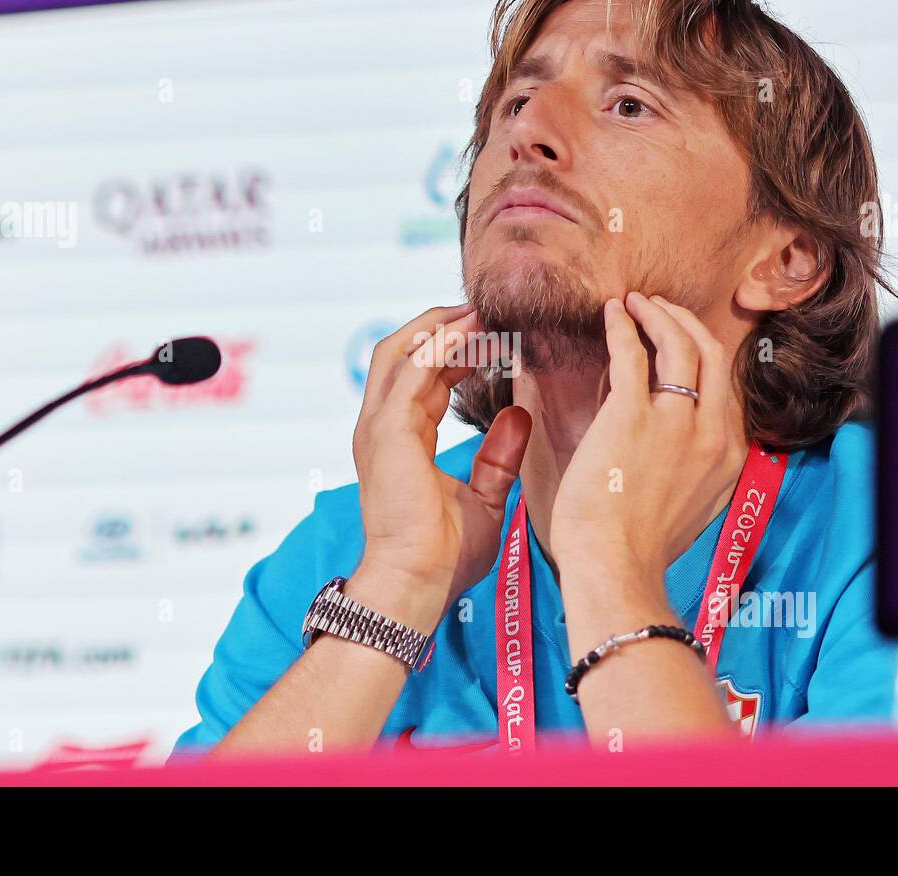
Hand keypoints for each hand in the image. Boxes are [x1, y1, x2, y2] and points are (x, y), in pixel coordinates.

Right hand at [352, 304, 531, 616]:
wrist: (417, 585)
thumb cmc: (445, 556)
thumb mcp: (484, 497)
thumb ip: (498, 456)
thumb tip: (519, 414)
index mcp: (400, 440)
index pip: (423, 376)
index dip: (456, 350)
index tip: (494, 335)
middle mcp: (382, 426)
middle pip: (403, 351)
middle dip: (442, 326)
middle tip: (487, 312)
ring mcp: (378, 427)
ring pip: (401, 350)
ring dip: (441, 327)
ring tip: (481, 313)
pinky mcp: (387, 432)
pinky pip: (411, 371)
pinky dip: (441, 346)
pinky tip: (473, 334)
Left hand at [549, 292, 747, 591]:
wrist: (616, 568)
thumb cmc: (637, 550)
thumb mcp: (691, 511)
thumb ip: (694, 476)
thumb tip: (679, 457)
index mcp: (728, 458)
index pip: (726, 389)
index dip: (704, 357)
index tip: (682, 341)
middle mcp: (712, 434)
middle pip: (713, 356)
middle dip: (688, 324)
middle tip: (660, 310)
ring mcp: (677, 422)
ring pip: (681, 345)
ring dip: (660, 315)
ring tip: (636, 303)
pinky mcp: (633, 416)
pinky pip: (632, 354)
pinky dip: (623, 326)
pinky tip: (612, 314)